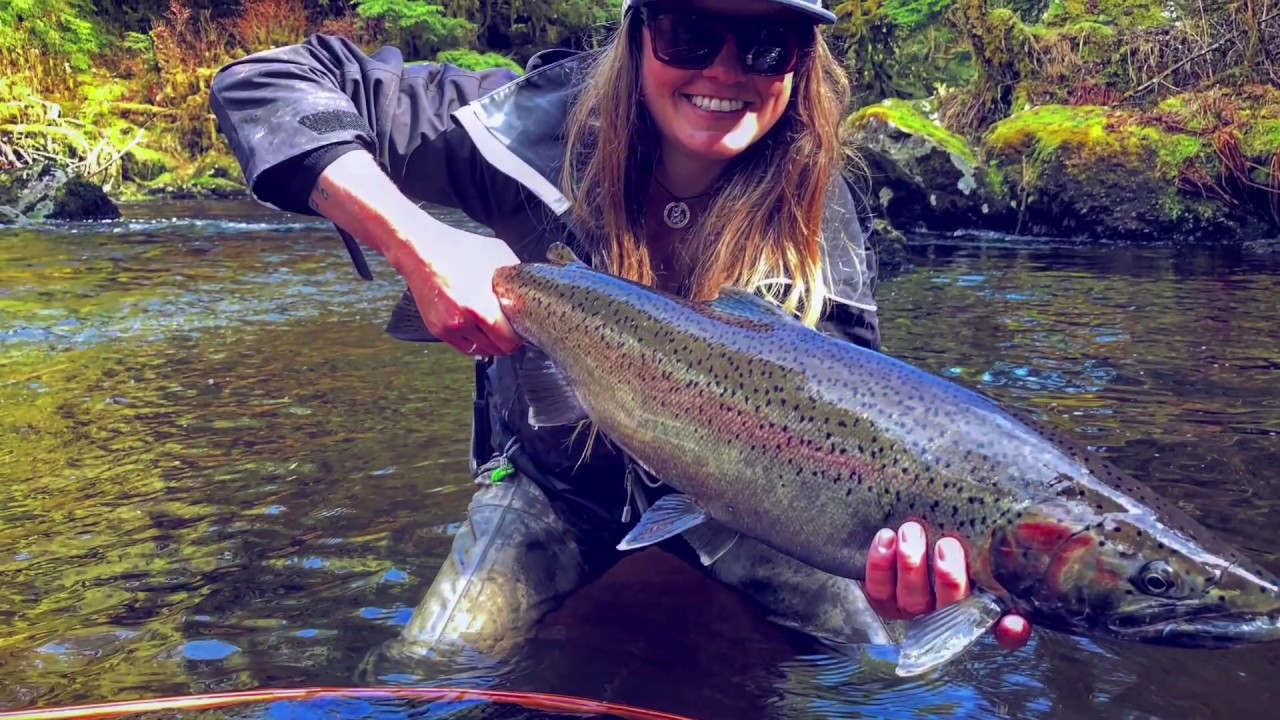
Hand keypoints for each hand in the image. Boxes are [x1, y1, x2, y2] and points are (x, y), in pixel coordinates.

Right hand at [398, 223, 523, 357]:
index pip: (510, 340)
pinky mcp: (438, 329)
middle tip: (512, 331)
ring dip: (491, 344)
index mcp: (481, 307)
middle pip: (497, 349)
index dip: (520, 336)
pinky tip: (480, 330)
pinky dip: (475, 343)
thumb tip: (529, 287)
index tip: (523, 329)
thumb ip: (515, 275)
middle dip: (508, 342)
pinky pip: (465, 348)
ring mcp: (449, 328)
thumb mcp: (497, 255)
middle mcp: (463, 322)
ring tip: (495, 329)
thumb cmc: (458, 249)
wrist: (420, 250)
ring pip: (482, 351)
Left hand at [864, 521, 1031, 650]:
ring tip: (910, 530)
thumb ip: (993, 535)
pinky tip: (885, 537)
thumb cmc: (946, 527)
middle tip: (947, 544)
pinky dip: (879, 564)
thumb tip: (1022, 531)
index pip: (1005, 630)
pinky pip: (878, 590)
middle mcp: (947, 613)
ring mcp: (912, 607)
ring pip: (912, 599)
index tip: (1015, 621)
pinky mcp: (882, 598)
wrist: (903, 526)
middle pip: (952, 608)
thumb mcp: (974, 531)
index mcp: (980, 601)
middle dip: (950, 579)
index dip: (1011, 631)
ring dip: (911, 564)